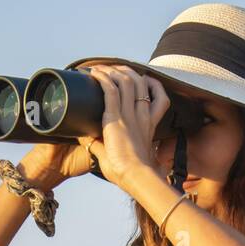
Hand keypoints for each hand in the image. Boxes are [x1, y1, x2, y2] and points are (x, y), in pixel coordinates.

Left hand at [77, 65, 170, 193]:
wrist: (135, 177)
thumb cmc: (130, 173)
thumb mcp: (122, 156)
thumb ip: (102, 146)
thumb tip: (84, 139)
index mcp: (149, 126)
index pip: (160, 100)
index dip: (153, 86)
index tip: (144, 80)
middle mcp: (143, 116)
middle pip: (141, 83)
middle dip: (129, 72)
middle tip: (116, 70)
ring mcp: (131, 115)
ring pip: (126, 81)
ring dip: (114, 71)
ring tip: (103, 69)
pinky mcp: (116, 118)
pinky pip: (111, 90)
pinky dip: (102, 78)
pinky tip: (95, 73)